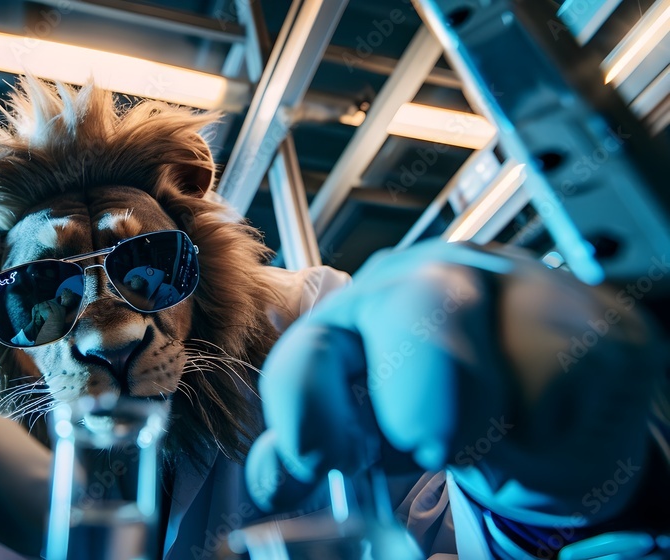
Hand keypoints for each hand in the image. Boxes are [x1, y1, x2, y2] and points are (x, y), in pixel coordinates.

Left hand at [248, 240, 664, 523]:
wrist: (539, 402)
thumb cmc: (439, 409)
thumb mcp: (369, 432)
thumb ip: (317, 446)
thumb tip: (271, 476)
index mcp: (358, 314)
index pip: (314, 343)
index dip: (304, 401)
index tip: (315, 455)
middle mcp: (427, 282)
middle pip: (417, 300)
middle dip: (420, 381)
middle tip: (428, 442)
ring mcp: (509, 285)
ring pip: (506, 337)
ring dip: (491, 415)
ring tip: (485, 435)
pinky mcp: (582, 310)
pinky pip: (571, 369)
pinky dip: (551, 422)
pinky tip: (540, 422)